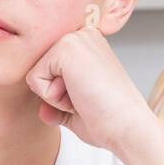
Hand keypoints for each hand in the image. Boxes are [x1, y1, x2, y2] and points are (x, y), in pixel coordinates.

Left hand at [24, 23, 158, 157]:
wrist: (128, 128)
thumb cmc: (111, 121)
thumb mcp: (77, 112)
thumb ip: (57, 107)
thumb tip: (43, 111)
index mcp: (88, 46)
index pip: (48, 69)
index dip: (61, 94)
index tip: (91, 99)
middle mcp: (82, 36)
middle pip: (40, 70)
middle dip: (56, 95)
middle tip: (86, 100)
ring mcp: (75, 39)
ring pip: (36, 73)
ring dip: (54, 96)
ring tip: (84, 98)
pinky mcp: (66, 48)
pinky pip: (34, 78)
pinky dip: (52, 96)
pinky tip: (79, 96)